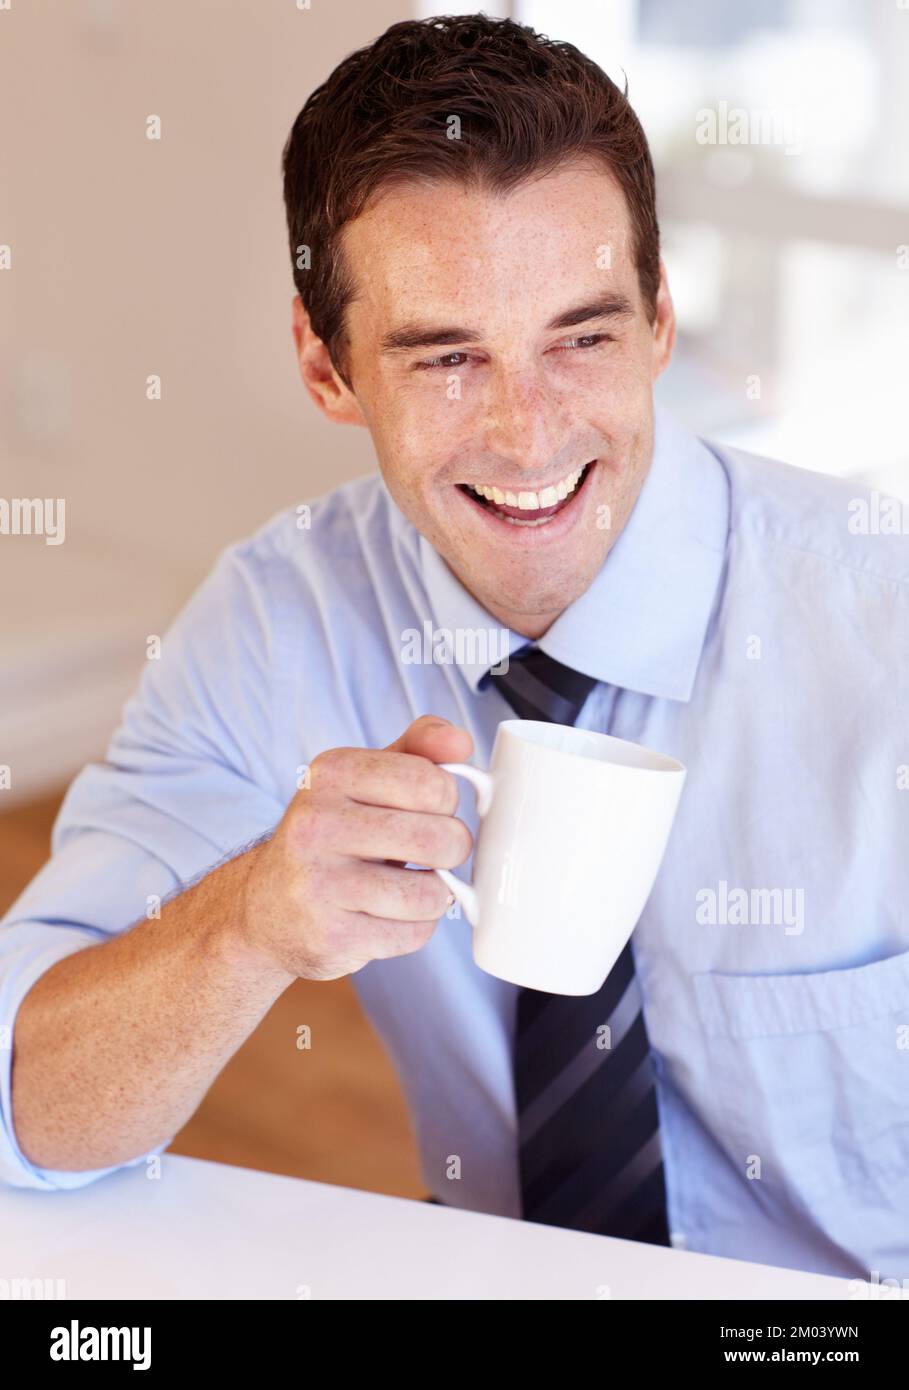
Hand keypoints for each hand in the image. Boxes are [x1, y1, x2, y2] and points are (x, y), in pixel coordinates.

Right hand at [238, 716, 473, 979]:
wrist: (267, 907)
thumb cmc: (334, 836)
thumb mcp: (365, 781)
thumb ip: (418, 750)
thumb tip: (460, 740)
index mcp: (331, 773)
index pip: (431, 783)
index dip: (446, 801)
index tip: (429, 809)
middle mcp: (317, 823)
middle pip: (438, 839)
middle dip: (452, 849)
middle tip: (434, 852)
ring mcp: (319, 883)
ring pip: (430, 893)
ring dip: (435, 894)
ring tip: (408, 885)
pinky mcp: (330, 935)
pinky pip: (414, 932)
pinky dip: (415, 927)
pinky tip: (387, 915)